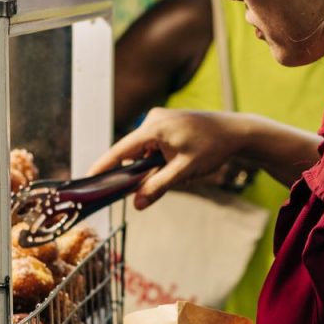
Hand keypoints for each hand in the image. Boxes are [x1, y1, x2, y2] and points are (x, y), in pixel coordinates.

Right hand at [93, 109, 250, 209]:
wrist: (235, 132)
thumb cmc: (212, 148)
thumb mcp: (184, 171)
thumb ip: (158, 186)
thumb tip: (137, 204)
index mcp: (154, 127)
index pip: (121, 149)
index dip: (104, 165)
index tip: (88, 177)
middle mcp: (153, 119)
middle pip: (133, 152)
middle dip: (141, 171)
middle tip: (154, 184)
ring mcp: (159, 119)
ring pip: (145, 151)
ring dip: (154, 165)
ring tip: (181, 168)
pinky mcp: (166, 123)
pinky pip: (153, 145)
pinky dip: (160, 158)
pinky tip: (180, 163)